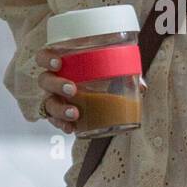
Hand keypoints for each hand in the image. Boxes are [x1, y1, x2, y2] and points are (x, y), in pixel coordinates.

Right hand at [32, 46, 146, 131]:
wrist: (95, 99)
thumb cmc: (99, 79)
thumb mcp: (112, 74)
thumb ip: (125, 76)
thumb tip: (142, 87)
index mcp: (63, 65)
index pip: (45, 57)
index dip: (47, 58)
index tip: (58, 62)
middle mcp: (53, 81)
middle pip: (45, 80)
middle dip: (56, 84)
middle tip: (72, 89)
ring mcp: (53, 99)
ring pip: (48, 103)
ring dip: (60, 108)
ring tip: (75, 113)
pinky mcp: (57, 115)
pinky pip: (54, 121)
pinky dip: (62, 125)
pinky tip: (71, 128)